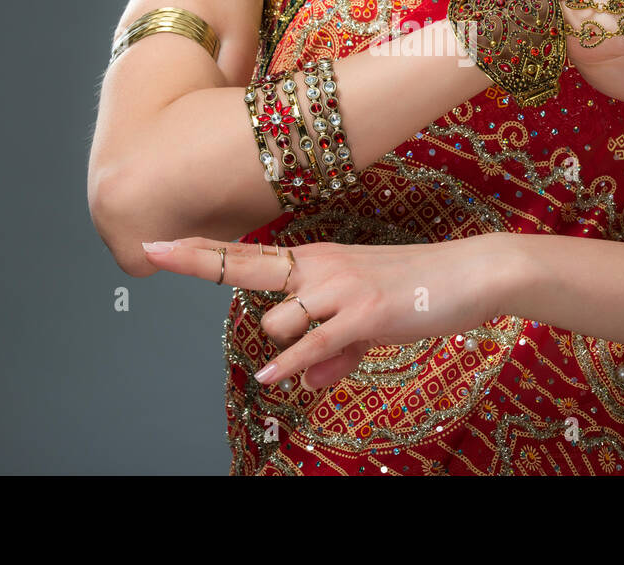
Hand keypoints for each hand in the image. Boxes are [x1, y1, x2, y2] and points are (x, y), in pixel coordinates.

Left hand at [138, 233, 515, 390]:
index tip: (160, 242)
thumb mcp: (365, 322)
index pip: (249, 255)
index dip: (203, 251)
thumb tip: (301, 382)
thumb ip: (329, 350)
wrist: (470, 274)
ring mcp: (339, 287)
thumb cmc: (418, 291)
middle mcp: (320, 265)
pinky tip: (277, 378)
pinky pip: (311, 344)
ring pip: (278, 321)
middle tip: (153, 247)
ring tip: (346, 347)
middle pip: (244, 264)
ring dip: (291, 347)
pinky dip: (291, 364)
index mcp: (317, 260)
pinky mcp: (362, 313)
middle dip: (197, 258)